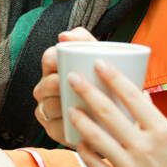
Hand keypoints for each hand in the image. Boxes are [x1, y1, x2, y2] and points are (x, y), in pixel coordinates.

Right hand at [33, 27, 96, 147]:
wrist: (121, 116)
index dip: (53, 58)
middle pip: (45, 84)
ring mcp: (48, 110)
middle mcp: (46, 89)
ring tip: (79, 105)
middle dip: (56, 84)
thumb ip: (85, 41)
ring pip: (48, 107)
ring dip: (61, 106)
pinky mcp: (54, 130)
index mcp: (55, 69)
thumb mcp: (100, 59)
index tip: (66, 60)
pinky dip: (64, 126)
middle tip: (74, 84)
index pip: (48, 58)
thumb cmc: (106, 83)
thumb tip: (63, 36)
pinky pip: (53, 128)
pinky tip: (77, 124)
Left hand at [67, 61, 166, 166]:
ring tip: (70, 108)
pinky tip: (79, 141)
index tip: (99, 64)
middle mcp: (145, 147)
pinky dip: (84, 149)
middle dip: (86, 91)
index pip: (133, 96)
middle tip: (72, 78)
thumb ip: (154, 119)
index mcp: (162, 132)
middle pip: (108, 112)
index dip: (113, 77)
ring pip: (95, 137)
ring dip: (79, 120)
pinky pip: (94, 163)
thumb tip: (138, 95)